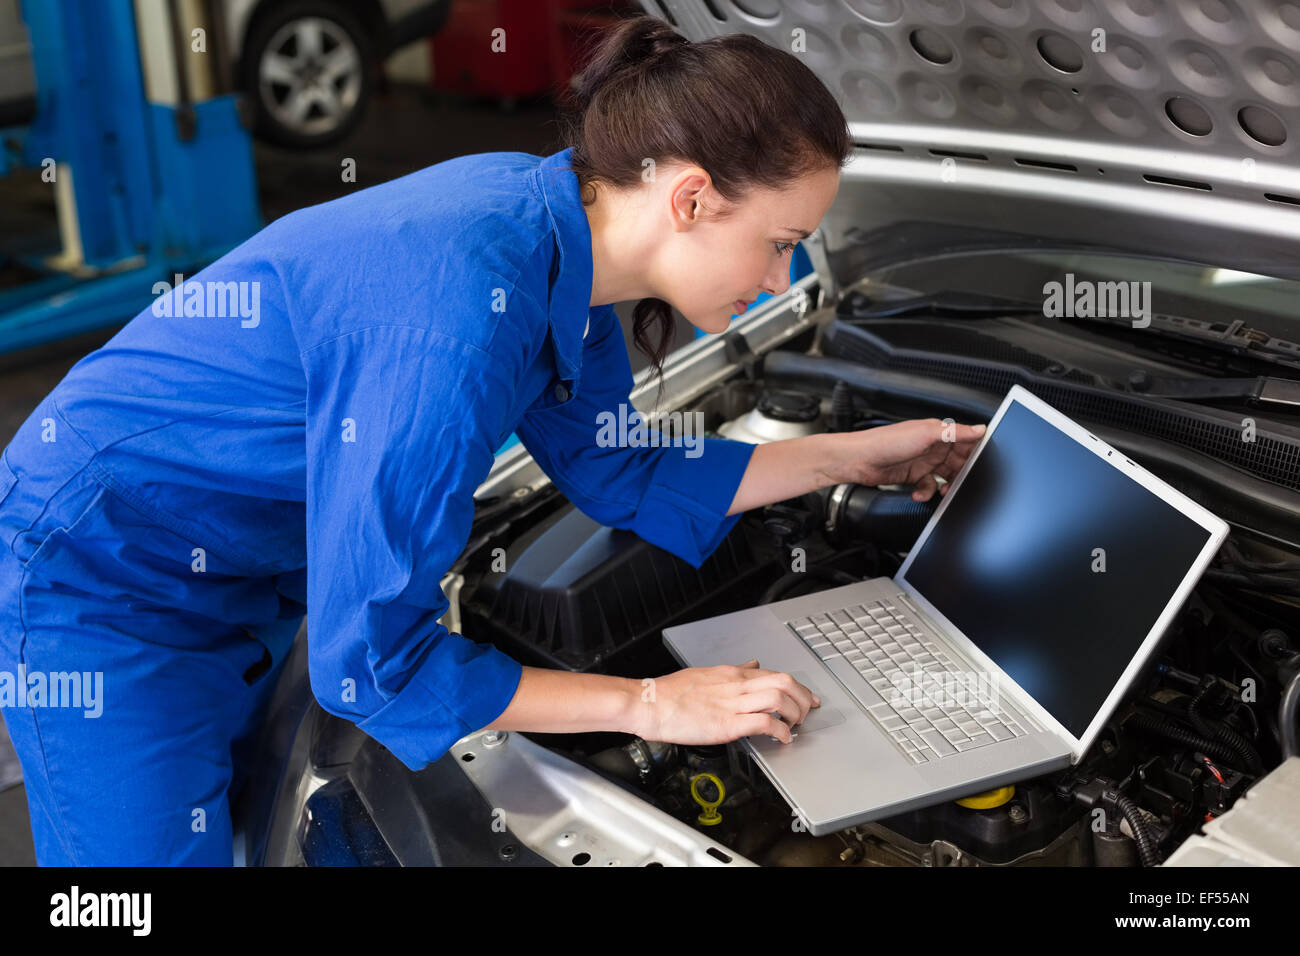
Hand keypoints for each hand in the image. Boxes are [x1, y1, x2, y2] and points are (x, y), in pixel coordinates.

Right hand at [632, 660, 820, 744]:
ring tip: (794, 726)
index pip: (774, 673)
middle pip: (784, 682)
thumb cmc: (671, 692)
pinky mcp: (727, 724)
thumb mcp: (707, 673)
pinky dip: (780, 731)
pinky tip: (781, 739)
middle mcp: (736, 685)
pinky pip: (765, 723)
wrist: (649, 703)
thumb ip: (733, 671)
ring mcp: (733, 703)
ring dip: (794, 714)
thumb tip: (752, 664)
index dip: (796, 686)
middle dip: (802, 697)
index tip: (805, 697)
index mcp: (731, 673)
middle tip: (807, 712)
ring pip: (779, 698)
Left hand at [820, 418, 985, 501]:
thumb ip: (955, 432)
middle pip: (958, 461)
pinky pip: (929, 487)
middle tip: (964, 482)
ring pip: (946, 477)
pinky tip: (919, 494)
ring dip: (948, 486)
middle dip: (963, 473)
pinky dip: (927, 493)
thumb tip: (981, 429)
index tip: (983, 463)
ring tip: (945, 492)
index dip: (975, 451)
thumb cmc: (886, 441)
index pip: (965, 440)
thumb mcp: (925, 433)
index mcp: (937, 432)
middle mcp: (932, 446)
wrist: (858, 460)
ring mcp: (923, 462)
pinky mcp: (913, 477)